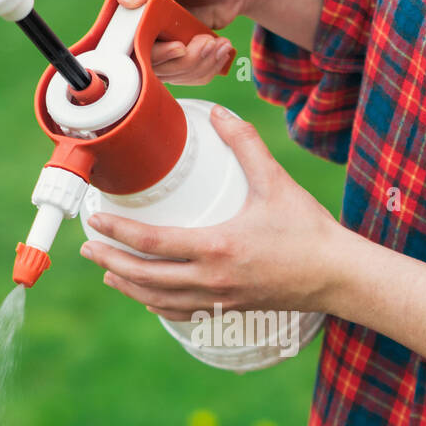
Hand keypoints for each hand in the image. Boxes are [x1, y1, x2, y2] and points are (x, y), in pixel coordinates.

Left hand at [79, 105, 340, 318]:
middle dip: (111, 260)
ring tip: (107, 271)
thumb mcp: (275, 182)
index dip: (119, 231)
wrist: (336, 276)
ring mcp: (219, 299)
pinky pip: (182, 313)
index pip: (153, 242)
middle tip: (89, 246)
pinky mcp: (229, 309)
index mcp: (217, 247)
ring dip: (129, 286)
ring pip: (159, 300)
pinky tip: (147, 297)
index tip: (97, 219)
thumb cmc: (308, 231)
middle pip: (146, 277)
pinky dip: (157, 306)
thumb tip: (219, 112)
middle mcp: (212, 279)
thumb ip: (245, 144)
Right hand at [112, 0, 261, 84]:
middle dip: (183, 60)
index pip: (123, 37)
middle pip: (147, 62)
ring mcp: (159, 39)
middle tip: (207, 43)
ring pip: (169, 74)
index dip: (148, 50)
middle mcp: (139, 21)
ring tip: (219, 44)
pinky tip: (220, 48)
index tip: (179, 47)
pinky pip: (186, 75)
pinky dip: (207, 68)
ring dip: (198, 65)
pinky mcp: (178, 52)